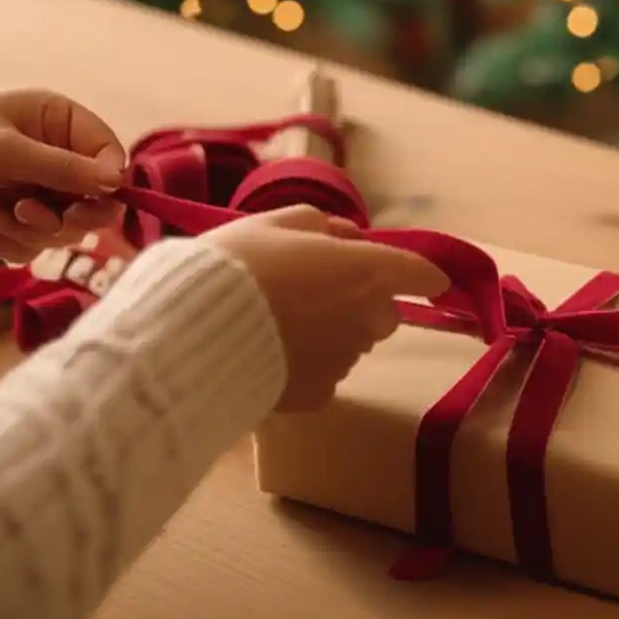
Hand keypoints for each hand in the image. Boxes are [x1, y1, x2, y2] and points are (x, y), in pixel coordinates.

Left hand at [0, 89, 125, 261]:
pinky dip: (13, 236)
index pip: (108, 153)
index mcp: (57, 124)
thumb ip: (64, 167)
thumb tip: (118, 181)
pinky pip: (38, 244)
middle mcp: (54, 160)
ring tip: (2, 211)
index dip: (110, 178)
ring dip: (38, 225)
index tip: (98, 197)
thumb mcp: (4, 149)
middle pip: (99, 198)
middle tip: (59, 218)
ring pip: (70, 228)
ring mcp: (37, 195)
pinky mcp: (16, 227)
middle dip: (78, 213)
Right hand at [203, 205, 449, 411]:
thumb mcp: (272, 224)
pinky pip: (326, 373)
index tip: (424, 280)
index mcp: (364, 271)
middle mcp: (367, 318)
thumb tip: (347, 237)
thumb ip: (320, 225)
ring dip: (335, 332)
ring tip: (283, 324)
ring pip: (353, 343)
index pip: (419, 273)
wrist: (194, 334)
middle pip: (385, 314)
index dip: (422, 275)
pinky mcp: (320, 393)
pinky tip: (272, 354)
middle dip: (363, 303)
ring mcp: (345, 360)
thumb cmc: (234, 265)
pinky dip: (309, 363)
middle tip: (318, 293)